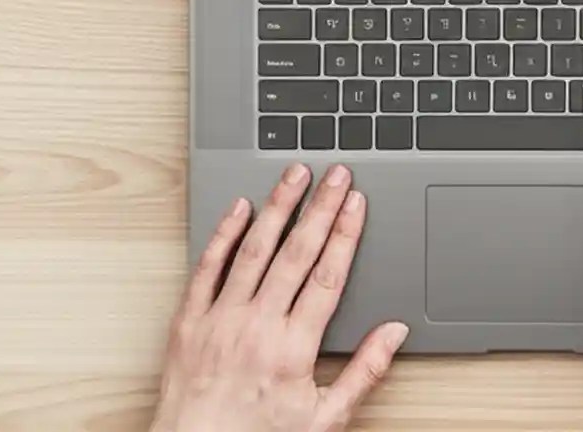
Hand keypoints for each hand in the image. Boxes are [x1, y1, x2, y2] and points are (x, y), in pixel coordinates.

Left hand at [152, 163, 407, 431]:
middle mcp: (257, 325)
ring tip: (294, 175)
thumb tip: (393, 333)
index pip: (328, 275)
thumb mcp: (325, 419)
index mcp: (293, 347)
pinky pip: (207, 268)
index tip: (356, 203)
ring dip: (277, 207)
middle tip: (335, 174)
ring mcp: (219, 320)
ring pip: (254, 249)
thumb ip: (364, 372)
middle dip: (320, 207)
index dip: (345, 234)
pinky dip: (224, 235)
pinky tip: (239, 208)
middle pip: (297, 252)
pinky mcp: (188, 322)